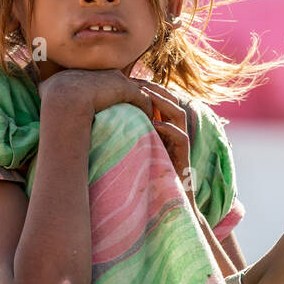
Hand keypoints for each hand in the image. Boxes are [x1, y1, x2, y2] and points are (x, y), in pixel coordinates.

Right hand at [39, 67, 152, 118]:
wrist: (64, 100)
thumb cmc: (52, 99)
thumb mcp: (47, 89)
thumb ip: (47, 89)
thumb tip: (39, 90)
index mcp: (86, 72)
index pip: (100, 80)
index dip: (106, 91)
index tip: (109, 101)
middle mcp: (101, 71)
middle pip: (118, 81)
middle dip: (126, 93)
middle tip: (132, 105)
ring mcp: (113, 79)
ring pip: (133, 89)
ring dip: (140, 101)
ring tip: (146, 113)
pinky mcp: (124, 89)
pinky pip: (140, 99)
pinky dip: (146, 109)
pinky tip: (149, 118)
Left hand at [134, 78, 195, 200]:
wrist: (164, 202)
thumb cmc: (144, 177)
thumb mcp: (132, 150)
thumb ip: (126, 134)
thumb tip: (100, 121)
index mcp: (164, 128)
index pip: (160, 100)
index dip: (147, 88)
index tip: (128, 80)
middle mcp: (174, 133)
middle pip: (171, 101)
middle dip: (155, 89)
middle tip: (136, 81)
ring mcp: (181, 144)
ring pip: (179, 114)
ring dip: (163, 102)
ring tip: (145, 94)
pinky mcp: (184, 157)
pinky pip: (181, 136)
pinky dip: (168, 128)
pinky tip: (154, 123)